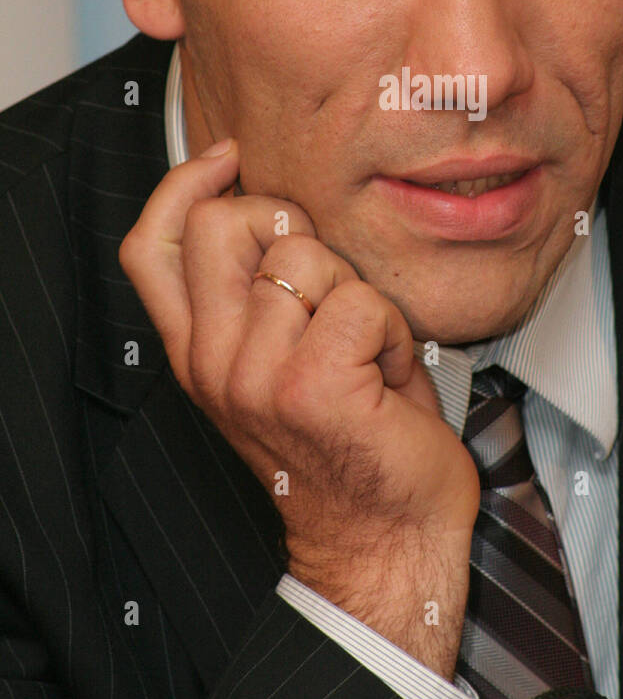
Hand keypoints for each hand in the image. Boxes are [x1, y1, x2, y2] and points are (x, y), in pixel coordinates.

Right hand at [119, 139, 479, 678]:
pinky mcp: (310, 387)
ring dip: (359, 294)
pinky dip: (395, 333)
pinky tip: (390, 377)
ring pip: (307, 256)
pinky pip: (363, 302)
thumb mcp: (282, 363)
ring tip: (368, 352)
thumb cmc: (353, 445)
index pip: (152, 247)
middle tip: (328, 284)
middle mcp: (213, 363)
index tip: (228, 158)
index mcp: (199, 354)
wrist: (386, 540)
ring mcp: (254, 376)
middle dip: (292, 227)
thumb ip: (255, 297)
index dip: (183, 186)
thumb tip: (269, 210)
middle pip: (226, 223)